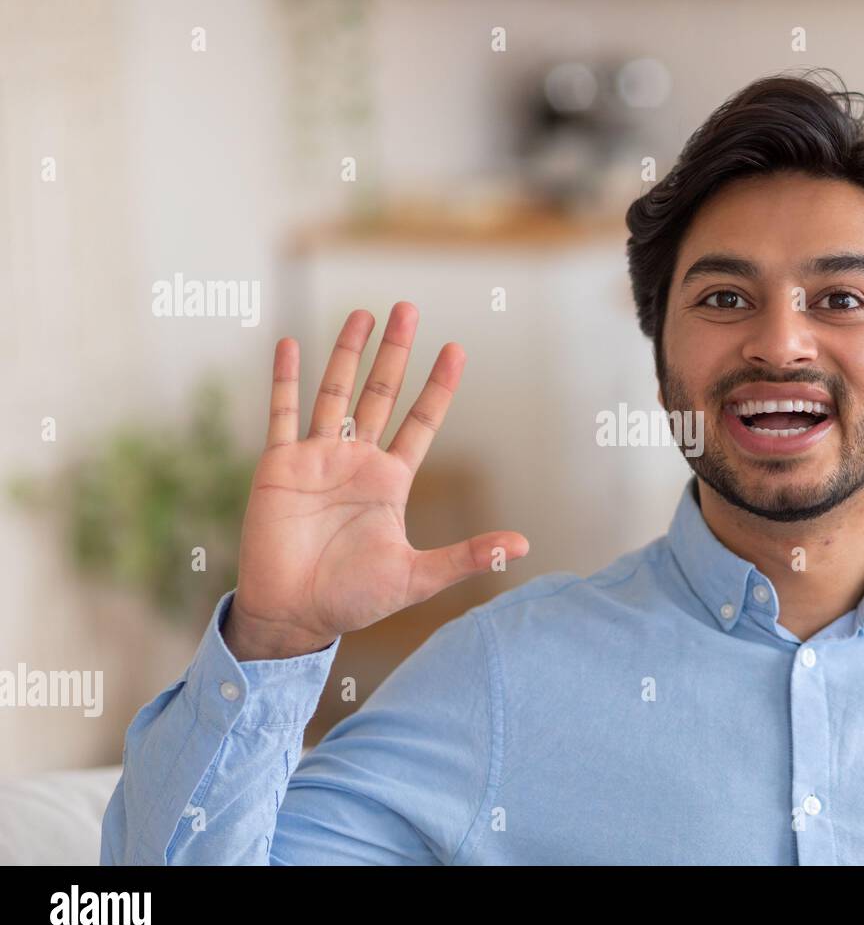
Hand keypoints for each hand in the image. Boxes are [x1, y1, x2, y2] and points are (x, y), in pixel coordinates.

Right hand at [224, 302, 527, 659]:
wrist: (295, 615)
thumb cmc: (354, 600)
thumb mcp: (418, 577)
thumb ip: (467, 557)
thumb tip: (523, 546)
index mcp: (390, 481)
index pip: (420, 421)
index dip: (438, 387)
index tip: (456, 350)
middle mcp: (357, 461)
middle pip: (380, 393)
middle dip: (395, 352)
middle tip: (408, 308)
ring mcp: (317, 459)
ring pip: (334, 392)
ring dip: (347, 353)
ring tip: (364, 313)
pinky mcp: (279, 467)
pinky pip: (282, 414)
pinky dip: (285, 379)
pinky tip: (292, 344)